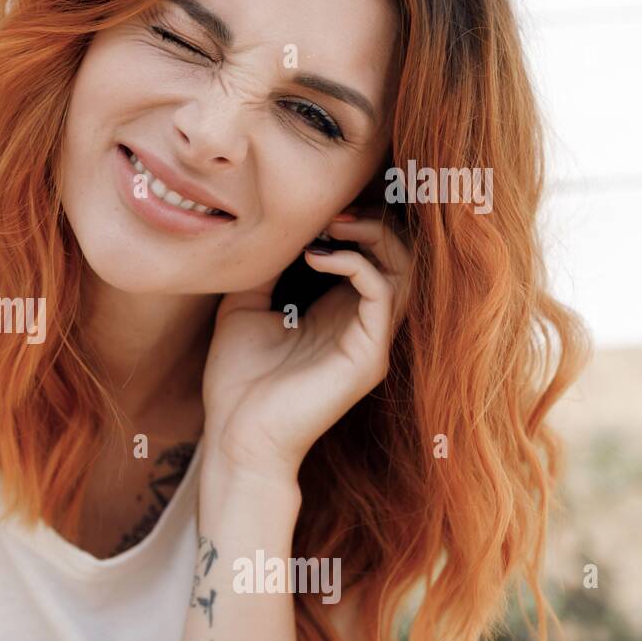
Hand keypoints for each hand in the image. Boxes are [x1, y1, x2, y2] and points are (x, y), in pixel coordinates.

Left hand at [201, 212, 411, 478]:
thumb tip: (272, 229)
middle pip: (401, 255)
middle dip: (373, 219)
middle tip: (332, 207)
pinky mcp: (368, 356)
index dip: (356, 221)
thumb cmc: (239, 382)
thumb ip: (265, 271)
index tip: (320, 204)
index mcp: (339, 313)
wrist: (236, 437)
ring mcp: (371, 341)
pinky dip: (356, 263)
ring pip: (405, 269)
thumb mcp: (244, 308)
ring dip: (373, 234)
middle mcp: (364, 325)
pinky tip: (317, 255)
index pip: (373, 254)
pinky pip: (383, 293)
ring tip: (332, 221)